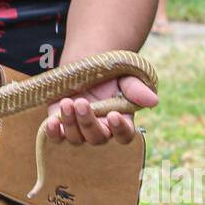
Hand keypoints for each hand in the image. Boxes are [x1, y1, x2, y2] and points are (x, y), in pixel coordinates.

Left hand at [43, 75, 157, 146]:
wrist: (83, 67)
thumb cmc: (109, 74)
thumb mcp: (125, 77)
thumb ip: (136, 89)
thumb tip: (153, 101)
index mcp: (120, 122)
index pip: (124, 135)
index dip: (120, 129)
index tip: (114, 114)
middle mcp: (101, 130)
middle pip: (97, 138)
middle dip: (89, 122)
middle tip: (82, 103)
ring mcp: (79, 131)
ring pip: (76, 138)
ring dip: (70, 123)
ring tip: (67, 102)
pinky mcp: (60, 126)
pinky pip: (56, 137)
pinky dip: (53, 133)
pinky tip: (50, 122)